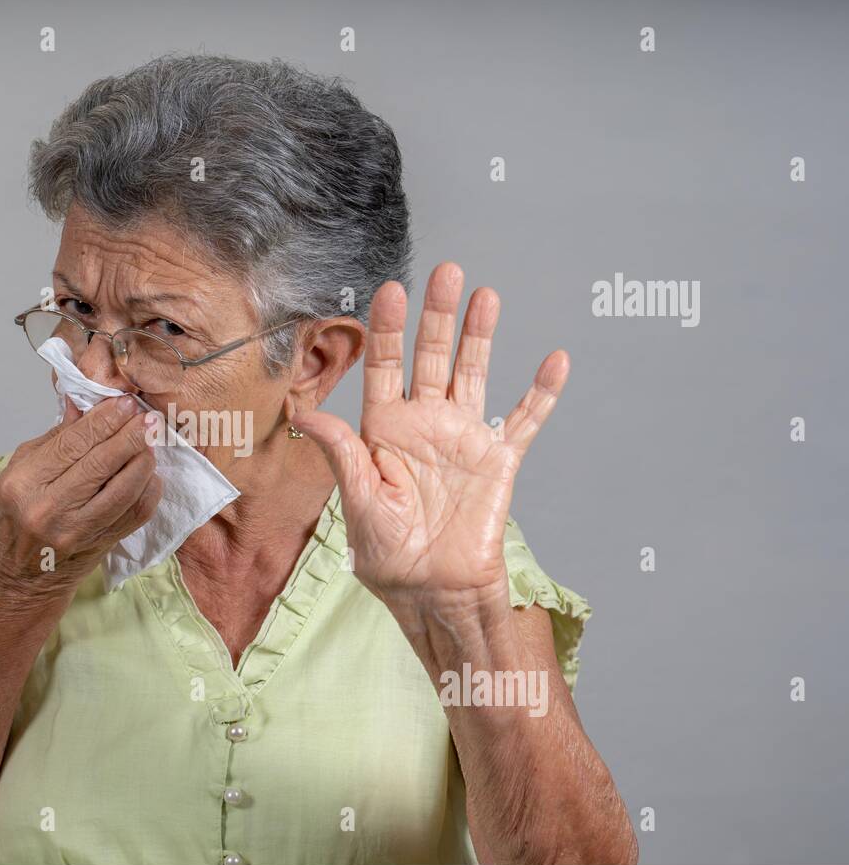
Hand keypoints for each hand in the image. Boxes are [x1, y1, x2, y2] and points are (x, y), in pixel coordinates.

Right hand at [0, 395, 162, 598]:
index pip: (72, 443)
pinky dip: (148, 489)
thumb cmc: (13, 520)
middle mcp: (49, 509)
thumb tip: (84, 405)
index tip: (123, 403)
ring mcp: (77, 531)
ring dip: (143, 459)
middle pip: (101, 462)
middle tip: (146, 416)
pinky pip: (136, 513)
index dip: (104, 419)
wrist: (18, 578)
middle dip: (130, 434)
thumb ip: (54, 438)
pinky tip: (148, 472)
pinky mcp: (100, 544)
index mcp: (23, 484)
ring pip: (125, 489)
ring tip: (149, 440)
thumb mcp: (18, 471)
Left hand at [292, 262, 568, 626]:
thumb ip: (342, 456)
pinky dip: (541, 392)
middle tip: (444, 271)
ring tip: (485, 295)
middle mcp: (423, 424)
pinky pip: (524, 420)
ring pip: (473, 374)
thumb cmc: (388, 556)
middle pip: (431, 358)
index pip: (383, 368)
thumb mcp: (357, 504)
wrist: (433, 593)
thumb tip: (310, 416)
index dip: (386, 330)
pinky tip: (555, 360)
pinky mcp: (498, 460)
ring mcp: (463, 438)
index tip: (389, 290)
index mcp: (383, 430)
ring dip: (480, 335)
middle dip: (436, 315)